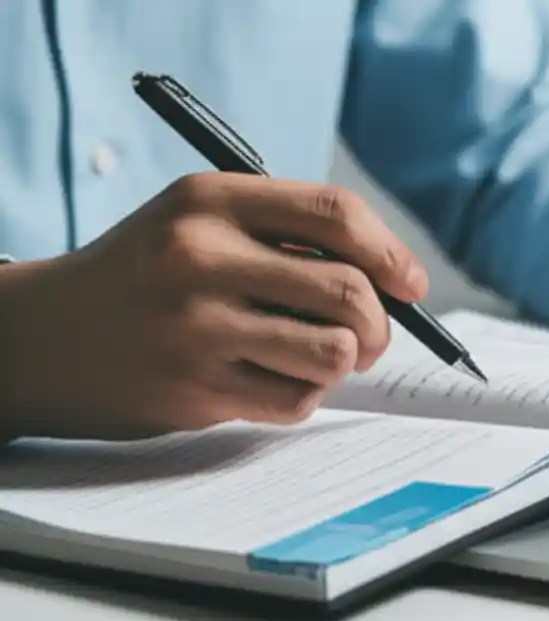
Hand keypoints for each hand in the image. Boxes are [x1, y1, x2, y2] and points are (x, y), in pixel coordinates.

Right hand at [0, 173, 427, 440]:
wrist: (46, 336)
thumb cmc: (148, 275)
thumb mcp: (200, 222)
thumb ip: (287, 235)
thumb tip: (395, 279)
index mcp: (210, 200)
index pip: (335, 213)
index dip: (391, 252)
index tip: (411, 284)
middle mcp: (202, 258)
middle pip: (348, 292)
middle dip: (380, 323)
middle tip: (372, 335)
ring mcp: (197, 327)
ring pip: (333, 353)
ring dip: (344, 363)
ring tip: (320, 358)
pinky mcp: (195, 389)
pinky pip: (297, 400)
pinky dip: (302, 395)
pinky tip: (268, 380)